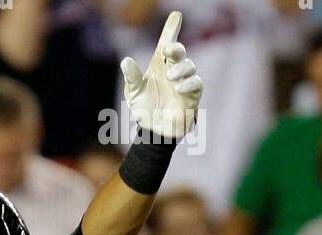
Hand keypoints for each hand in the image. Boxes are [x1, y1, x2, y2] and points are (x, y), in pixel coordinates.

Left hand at [121, 10, 202, 141]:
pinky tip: (178, 87)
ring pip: (189, 66)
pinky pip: (196, 84)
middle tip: (167, 49)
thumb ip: (132, 77)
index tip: (176, 15)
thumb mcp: (134, 93)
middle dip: (175, 48)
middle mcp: (174, 69)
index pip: (167, 44)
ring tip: (170, 77)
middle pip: (179, 51)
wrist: (153, 131)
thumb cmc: (145, 108)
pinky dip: (188, 83)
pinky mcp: (192, 95)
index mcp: (160, 65)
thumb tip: (126, 61)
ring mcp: (184, 81)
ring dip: (181, 68)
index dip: (171, 29)